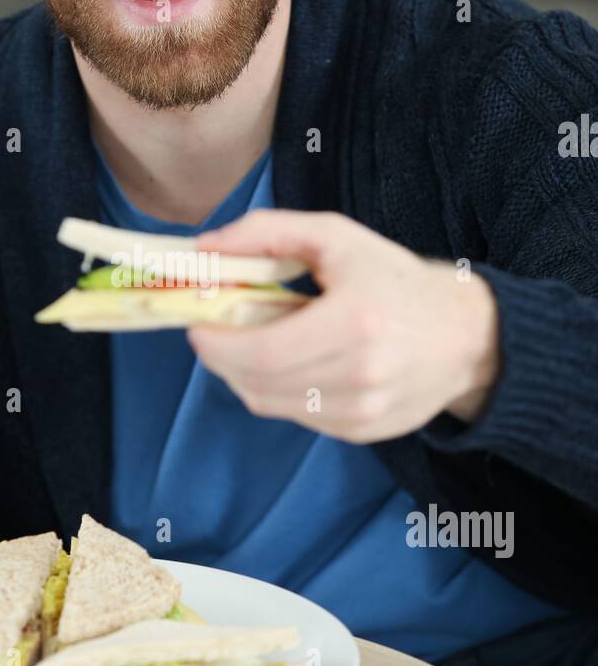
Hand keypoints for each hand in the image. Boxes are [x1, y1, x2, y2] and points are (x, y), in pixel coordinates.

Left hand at [186, 209, 500, 441]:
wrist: (467, 335)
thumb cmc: (396, 280)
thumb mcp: (336, 236)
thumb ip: (266, 232)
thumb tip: (203, 248)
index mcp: (355, 323)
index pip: (260, 352)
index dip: (216, 344)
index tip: (198, 323)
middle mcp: (361, 375)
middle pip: (257, 384)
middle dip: (222, 358)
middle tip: (216, 331)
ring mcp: (363, 411)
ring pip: (270, 405)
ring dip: (247, 375)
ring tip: (258, 342)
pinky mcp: (362, 432)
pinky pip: (297, 417)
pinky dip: (280, 391)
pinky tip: (295, 364)